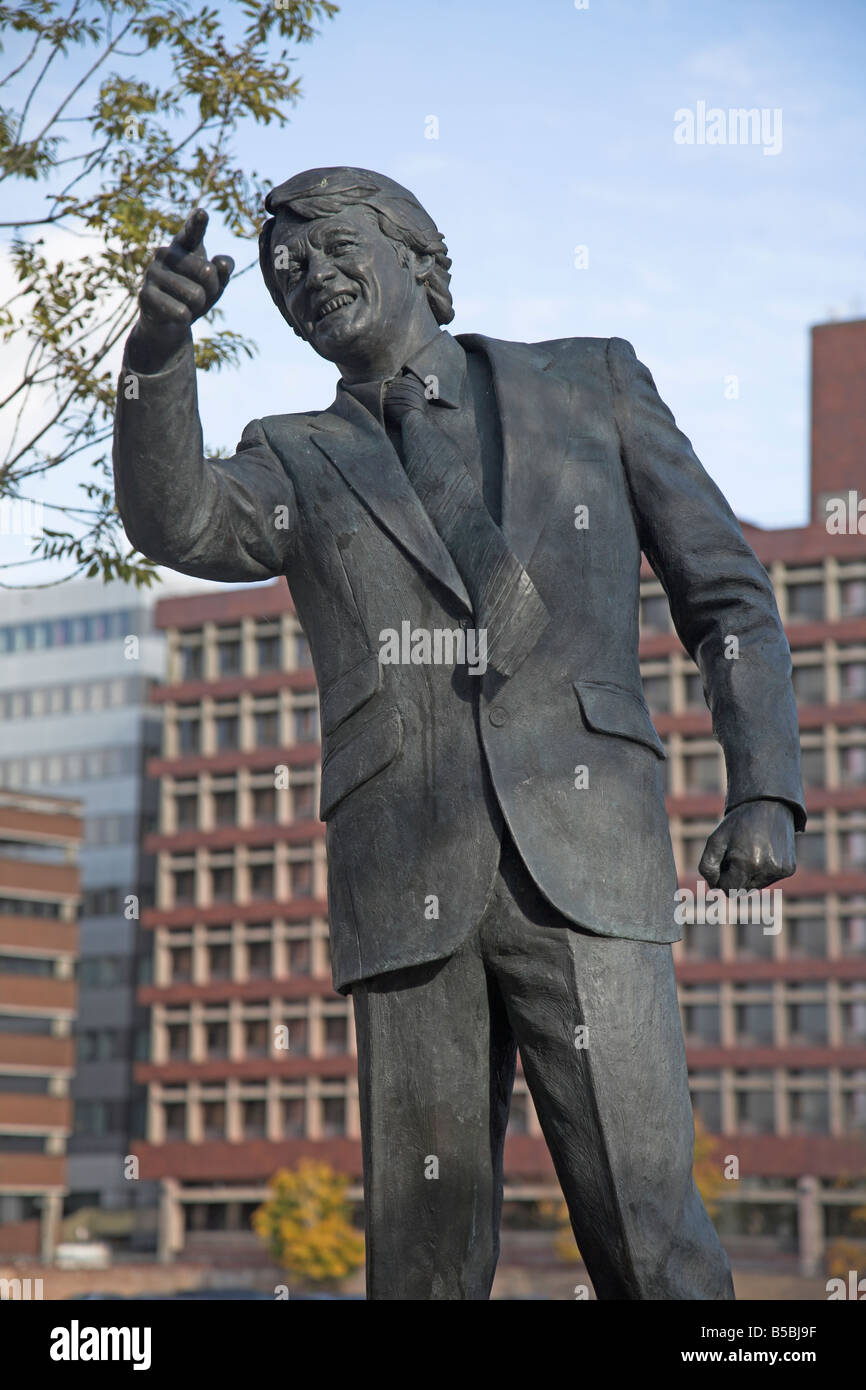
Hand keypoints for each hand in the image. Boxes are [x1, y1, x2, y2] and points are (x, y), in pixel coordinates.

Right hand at [129, 208, 233, 370]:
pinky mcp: (145, 295)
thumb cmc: (195, 294)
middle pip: (207, 272)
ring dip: (197, 307)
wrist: (169, 322)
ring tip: (186, 304)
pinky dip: (185, 318)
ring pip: (195, 295)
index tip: (202, 213)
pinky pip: (180, 312)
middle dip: (211, 291)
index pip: (192, 232)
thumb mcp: (216, 283)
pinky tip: (175, 314)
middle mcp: (165, 253)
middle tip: (199, 295)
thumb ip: (224, 270)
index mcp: (184, 245)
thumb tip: (220, 263)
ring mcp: (152, 272)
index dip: (197, 223)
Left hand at [699, 800, 795, 890]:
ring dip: (747, 875)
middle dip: (734, 877)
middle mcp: (766, 870)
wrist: (769, 805)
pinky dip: (761, 871)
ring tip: (749, 851)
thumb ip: (707, 866)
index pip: (728, 889)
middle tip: (735, 854)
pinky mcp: (788, 869)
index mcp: (747, 863)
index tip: (721, 863)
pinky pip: (768, 880)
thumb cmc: (738, 823)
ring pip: (755, 886)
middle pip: (741, 890)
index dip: (720, 879)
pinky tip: (762, 852)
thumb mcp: (715, 840)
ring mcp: (780, 870)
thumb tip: (715, 887)